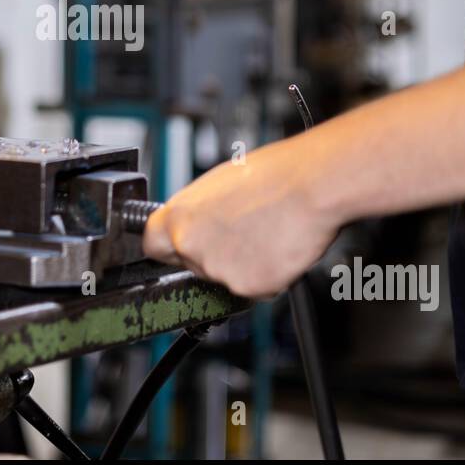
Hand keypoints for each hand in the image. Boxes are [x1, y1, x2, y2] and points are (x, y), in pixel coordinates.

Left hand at [142, 134, 343, 298]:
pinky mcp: (249, 287)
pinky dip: (266, 276)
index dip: (170, 247)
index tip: (179, 247)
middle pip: (192, 265)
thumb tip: (193, 221)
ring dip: (241, 265)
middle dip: (213, 255)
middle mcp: (192, 246)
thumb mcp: (218, 182)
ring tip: (265, 234)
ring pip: (224, 279)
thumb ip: (197, 210)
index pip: (153, 246)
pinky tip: (277, 248)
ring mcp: (219, 270)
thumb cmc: (272, 175)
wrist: (312, 186)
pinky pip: (254, 289)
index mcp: (179, 216)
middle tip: (241, 233)